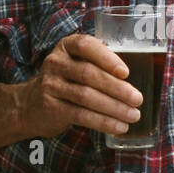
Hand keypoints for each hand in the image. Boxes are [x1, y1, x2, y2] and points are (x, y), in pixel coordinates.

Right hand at [20, 32, 142, 137]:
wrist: (29, 104)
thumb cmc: (67, 81)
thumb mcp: (77, 64)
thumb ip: (100, 63)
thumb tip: (143, 74)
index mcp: (67, 46)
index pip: (86, 46)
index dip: (107, 58)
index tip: (126, 72)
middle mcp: (56, 63)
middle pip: (89, 74)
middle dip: (117, 88)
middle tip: (138, 99)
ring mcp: (51, 85)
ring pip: (86, 97)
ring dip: (114, 108)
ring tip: (133, 115)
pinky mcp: (51, 107)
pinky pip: (81, 115)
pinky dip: (103, 122)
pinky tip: (119, 127)